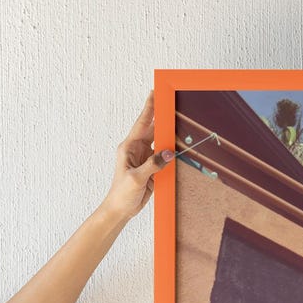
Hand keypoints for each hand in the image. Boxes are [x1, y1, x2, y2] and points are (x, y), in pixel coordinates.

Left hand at [99, 90, 174, 221]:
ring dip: (170, 134)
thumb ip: (153, 165)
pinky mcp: (152, 167)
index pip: (142, 123)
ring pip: (161, 141)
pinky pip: (164, 156)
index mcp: (129, 147)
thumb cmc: (122, 193)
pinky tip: (180, 147)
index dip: (149, 107)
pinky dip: (172, 151)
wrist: (121, 208)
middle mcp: (137, 149)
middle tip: (173, 102)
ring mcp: (145, 158)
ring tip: (181, 122)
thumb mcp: (136, 178)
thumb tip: (168, 153)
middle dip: (162, 115)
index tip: (155, 93)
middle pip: (153, 128)